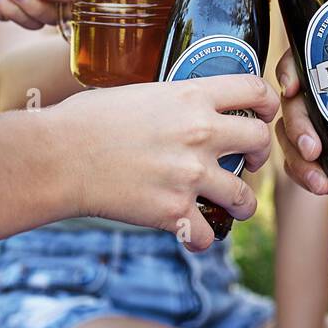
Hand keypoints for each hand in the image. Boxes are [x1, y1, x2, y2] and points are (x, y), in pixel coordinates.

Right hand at [53, 74, 280, 251]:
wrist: (58, 156)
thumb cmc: (85, 119)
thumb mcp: (138, 92)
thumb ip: (171, 100)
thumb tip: (182, 106)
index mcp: (191, 96)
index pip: (255, 90)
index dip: (268, 103)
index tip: (264, 114)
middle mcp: (200, 134)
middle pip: (260, 142)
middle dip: (260, 155)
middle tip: (248, 162)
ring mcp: (190, 175)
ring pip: (245, 197)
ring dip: (241, 204)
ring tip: (231, 206)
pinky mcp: (173, 211)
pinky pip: (207, 235)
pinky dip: (201, 238)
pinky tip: (190, 233)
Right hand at [273, 49, 327, 222]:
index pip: (309, 62)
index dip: (290, 69)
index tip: (292, 87)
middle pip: (293, 103)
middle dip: (295, 126)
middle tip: (312, 149)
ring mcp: (327, 134)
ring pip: (289, 136)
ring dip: (296, 158)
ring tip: (319, 179)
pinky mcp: (327, 164)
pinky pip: (299, 167)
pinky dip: (305, 177)